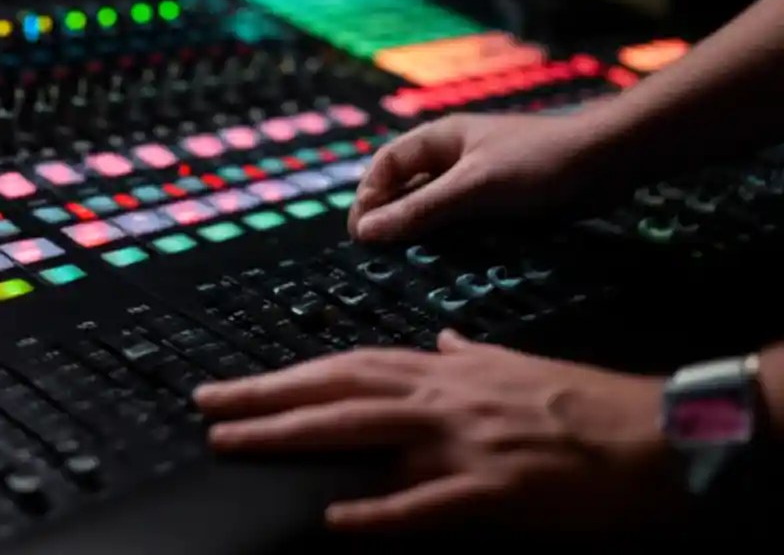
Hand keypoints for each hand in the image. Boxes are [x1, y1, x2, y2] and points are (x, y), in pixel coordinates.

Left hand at [193, 330, 684, 533]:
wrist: (657, 432)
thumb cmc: (586, 401)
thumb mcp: (516, 364)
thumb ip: (468, 355)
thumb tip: (439, 342)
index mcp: (446, 371)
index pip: (348, 364)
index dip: (288, 374)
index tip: (238, 384)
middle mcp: (444, 396)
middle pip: (337, 388)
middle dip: (265, 397)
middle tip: (205, 405)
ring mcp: (466, 441)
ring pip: (362, 429)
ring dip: (292, 435)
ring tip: (231, 442)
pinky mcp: (496, 491)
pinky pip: (427, 504)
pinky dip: (379, 512)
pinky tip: (334, 519)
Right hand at [349, 112, 607, 241]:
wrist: (608, 162)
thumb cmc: (537, 163)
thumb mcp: (472, 187)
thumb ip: (420, 210)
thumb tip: (365, 232)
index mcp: (440, 140)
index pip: (385, 166)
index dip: (368, 197)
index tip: (361, 235)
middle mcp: (453, 158)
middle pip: (405, 189)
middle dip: (390, 220)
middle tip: (378, 257)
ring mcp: (477, 180)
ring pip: (433, 209)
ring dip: (420, 235)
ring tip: (408, 266)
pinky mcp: (499, 202)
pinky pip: (461, 222)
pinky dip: (450, 241)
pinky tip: (448, 265)